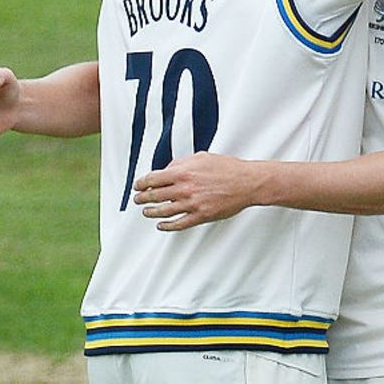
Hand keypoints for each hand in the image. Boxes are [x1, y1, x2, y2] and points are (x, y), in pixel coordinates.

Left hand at [134, 152, 259, 229]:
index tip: (138, 185)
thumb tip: (167, 170)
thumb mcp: (201, 158)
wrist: (246, 182)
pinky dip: (167, 226)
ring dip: (151, 212)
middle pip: (155, 196)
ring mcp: (192, 204)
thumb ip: (181, 163)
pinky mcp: (201, 216)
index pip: (153, 179)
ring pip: (163, 211)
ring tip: (146, 212)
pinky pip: (179, 224)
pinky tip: (162, 225)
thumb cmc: (226, 168)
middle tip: (138, 199)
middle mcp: (184, 189)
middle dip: (142, 198)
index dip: (141, 183)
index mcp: (182, 172)